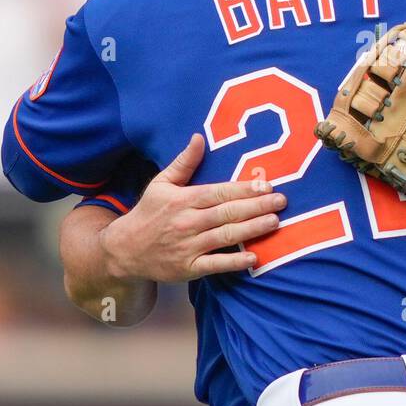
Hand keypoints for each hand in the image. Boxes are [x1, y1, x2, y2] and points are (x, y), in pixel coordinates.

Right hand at [100, 132, 285, 282]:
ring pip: (225, 236)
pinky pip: (215, 265)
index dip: (244, 189)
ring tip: (275, 222)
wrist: (124, 250)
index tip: (266, 184)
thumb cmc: (148, 213)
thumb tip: (199, 137)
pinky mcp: (188, 268)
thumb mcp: (161, 184)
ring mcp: (188, 247)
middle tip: (281, 201)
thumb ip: (184, 162)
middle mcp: (187, 222)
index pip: (219, 192)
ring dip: (252, 229)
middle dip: (256, 206)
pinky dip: (235, 262)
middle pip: (227, 213)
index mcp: (182, 200)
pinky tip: (254, 258)